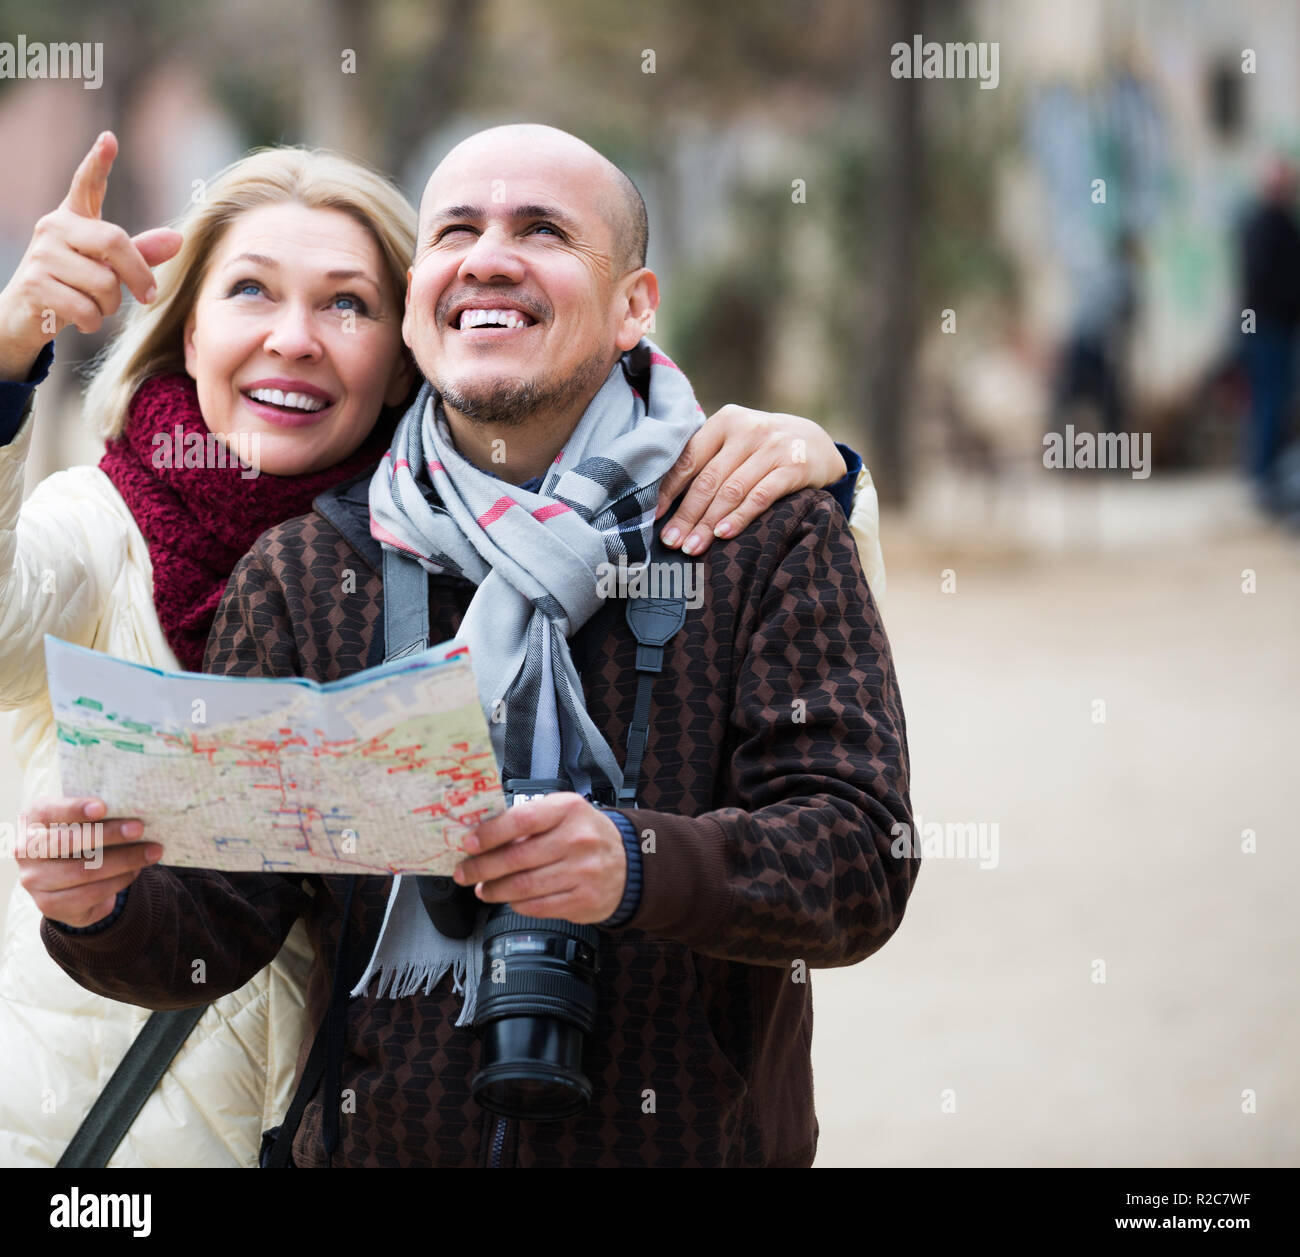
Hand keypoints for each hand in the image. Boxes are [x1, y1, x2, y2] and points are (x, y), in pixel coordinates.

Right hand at [0, 131, 182, 380]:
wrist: (25, 316)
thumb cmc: (74, 286)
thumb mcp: (107, 268)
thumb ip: (141, 254)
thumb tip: (178, 239)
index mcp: (73, 218)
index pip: (85, 185)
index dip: (98, 162)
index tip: (110, 139)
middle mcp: (54, 227)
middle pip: (114, 241)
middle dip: (138, 275)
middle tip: (148, 296)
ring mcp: (41, 254)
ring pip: (103, 282)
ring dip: (111, 305)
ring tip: (96, 306)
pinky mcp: (34, 283)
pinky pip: (85, 308)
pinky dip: (93, 322)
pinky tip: (82, 319)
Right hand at [16, 796, 161, 928]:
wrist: (68, 878)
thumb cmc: (81, 836)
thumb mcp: (83, 821)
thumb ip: (98, 814)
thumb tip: (135, 809)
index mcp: (32, 820)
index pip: (49, 811)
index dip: (74, 809)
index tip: (103, 806)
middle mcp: (25, 850)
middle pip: (66, 842)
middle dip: (108, 834)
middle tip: (139, 828)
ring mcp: (34, 880)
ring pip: (82, 871)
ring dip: (123, 860)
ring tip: (152, 852)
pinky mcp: (49, 905)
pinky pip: (89, 894)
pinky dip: (118, 881)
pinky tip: (135, 871)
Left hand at [452, 793, 625, 923]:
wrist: (629, 863)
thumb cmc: (586, 834)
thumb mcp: (563, 813)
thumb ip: (529, 820)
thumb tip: (482, 836)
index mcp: (568, 810)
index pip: (520, 820)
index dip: (489, 834)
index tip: (468, 844)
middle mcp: (577, 840)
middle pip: (516, 858)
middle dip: (482, 868)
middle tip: (465, 872)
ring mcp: (583, 872)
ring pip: (523, 887)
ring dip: (494, 890)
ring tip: (483, 888)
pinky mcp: (583, 901)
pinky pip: (538, 907)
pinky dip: (516, 904)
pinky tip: (510, 899)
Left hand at [655, 405, 847, 555]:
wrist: (817, 443)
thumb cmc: (763, 449)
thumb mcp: (736, 442)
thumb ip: (708, 460)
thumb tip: (666, 502)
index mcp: (726, 421)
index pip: (689, 458)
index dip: (670, 490)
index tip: (655, 517)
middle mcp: (748, 429)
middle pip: (708, 479)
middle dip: (687, 515)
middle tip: (672, 542)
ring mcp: (773, 446)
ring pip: (732, 491)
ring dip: (709, 523)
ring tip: (693, 547)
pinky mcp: (794, 466)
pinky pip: (761, 496)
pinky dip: (740, 517)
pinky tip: (724, 535)